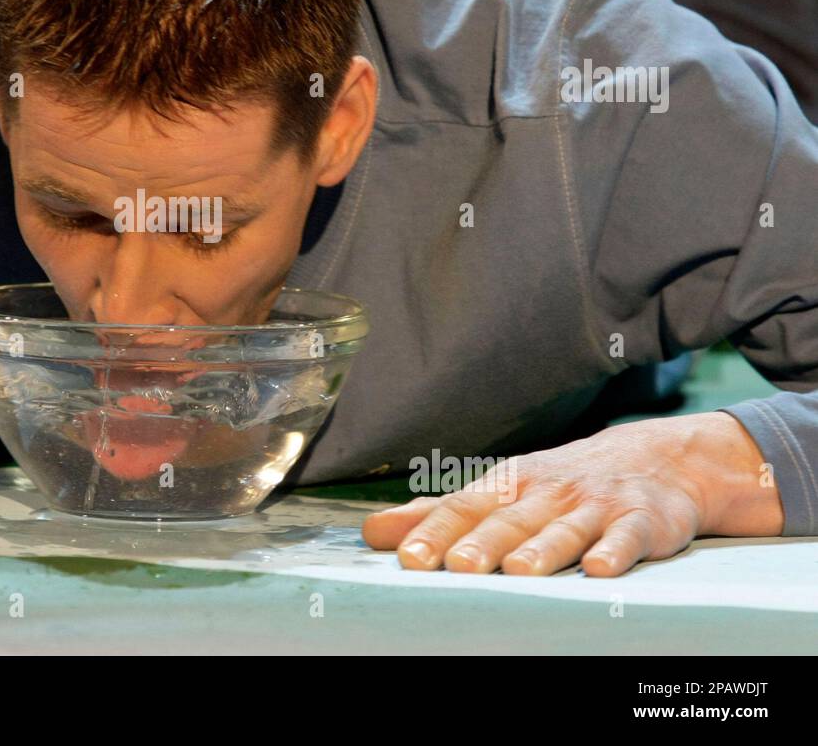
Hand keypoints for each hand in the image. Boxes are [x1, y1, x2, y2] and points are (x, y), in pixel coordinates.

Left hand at [361, 412, 783, 575]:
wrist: (659, 459)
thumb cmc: (561, 485)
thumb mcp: (500, 492)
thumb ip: (438, 515)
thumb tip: (372, 533)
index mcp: (508, 486)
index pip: (464, 508)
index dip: (436, 532)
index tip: (408, 558)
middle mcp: (547, 493)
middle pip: (511, 519)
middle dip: (483, 542)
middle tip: (457, 567)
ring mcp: (595, 506)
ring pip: (565, 529)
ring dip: (543, 549)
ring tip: (519, 571)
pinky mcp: (642, 521)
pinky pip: (629, 537)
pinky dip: (616, 551)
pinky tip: (599, 570)